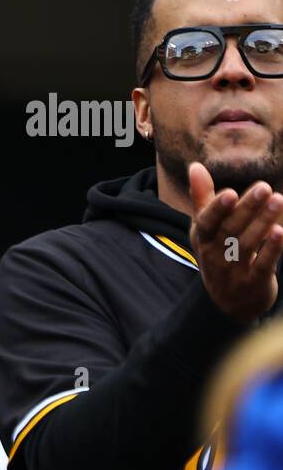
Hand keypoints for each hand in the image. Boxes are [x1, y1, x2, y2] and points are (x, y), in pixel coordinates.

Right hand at [189, 162, 282, 322]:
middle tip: (265, 187)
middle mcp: (214, 255)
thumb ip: (203, 199)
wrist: (229, 303)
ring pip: (247, 244)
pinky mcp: (253, 283)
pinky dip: (271, 249)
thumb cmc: (220, 255)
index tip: (230, 192)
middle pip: (230, 230)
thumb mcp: (206, 231)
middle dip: (247, 208)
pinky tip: (281, 231)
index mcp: (202, 239)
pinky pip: (262, 265)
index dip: (217, 208)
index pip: (206, 223)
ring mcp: (233, 271)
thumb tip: (195, 166)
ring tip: (278, 200)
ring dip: (263, 222)